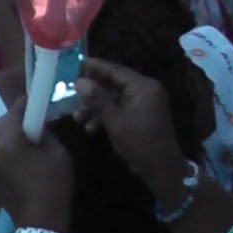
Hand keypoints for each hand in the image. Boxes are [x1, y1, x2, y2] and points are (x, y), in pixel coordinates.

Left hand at [0, 96, 73, 229]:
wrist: (39, 223)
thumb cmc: (53, 186)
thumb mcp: (58, 153)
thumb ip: (46, 131)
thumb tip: (39, 121)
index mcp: (9, 142)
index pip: (14, 110)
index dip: (27, 103)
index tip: (38, 101)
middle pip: (2, 122)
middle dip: (17, 119)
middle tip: (35, 123)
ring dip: (9, 134)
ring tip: (27, 142)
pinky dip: (4, 149)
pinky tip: (19, 158)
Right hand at [73, 57, 186, 185]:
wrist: (162, 169)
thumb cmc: (140, 142)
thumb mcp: (115, 121)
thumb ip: (97, 99)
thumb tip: (79, 81)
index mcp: (143, 86)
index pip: (115, 70)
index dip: (95, 66)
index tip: (76, 62)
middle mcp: (146, 90)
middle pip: (114, 84)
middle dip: (92, 93)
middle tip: (70, 93)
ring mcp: (145, 103)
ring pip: (115, 99)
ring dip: (96, 107)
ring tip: (77, 118)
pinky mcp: (143, 115)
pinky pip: (121, 109)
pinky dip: (107, 116)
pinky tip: (91, 127)